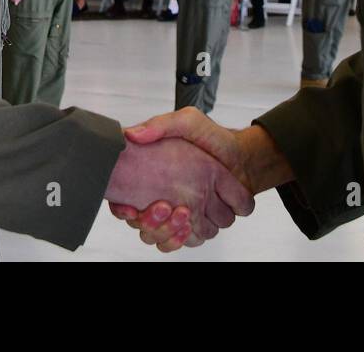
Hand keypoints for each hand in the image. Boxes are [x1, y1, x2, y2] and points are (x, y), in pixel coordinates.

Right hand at [110, 108, 292, 251]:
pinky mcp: (190, 225)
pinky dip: (180, 240)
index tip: (130, 208)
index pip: (120, 198)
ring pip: (154, 237)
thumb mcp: (188, 122)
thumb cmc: (213, 139)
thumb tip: (132, 135)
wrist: (243, 159)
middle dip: (149, 221)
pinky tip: (189, 227)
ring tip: (183, 215)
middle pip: (137, 223)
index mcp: (149, 174)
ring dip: (164, 231)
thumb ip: (162, 125)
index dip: (120, 207)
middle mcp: (156, 195)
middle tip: (165, 207)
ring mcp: (173, 212)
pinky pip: (176, 242)